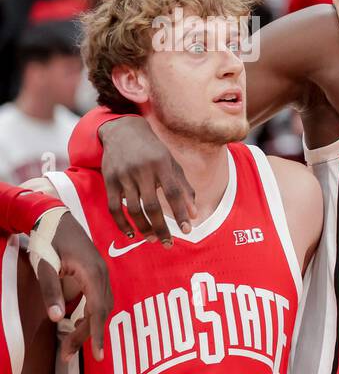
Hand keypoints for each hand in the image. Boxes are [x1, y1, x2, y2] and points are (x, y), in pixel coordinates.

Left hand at [44, 214, 111, 361]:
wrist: (56, 218)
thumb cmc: (49, 240)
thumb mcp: (44, 265)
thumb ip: (50, 290)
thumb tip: (57, 319)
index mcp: (93, 274)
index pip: (98, 311)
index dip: (96, 334)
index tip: (96, 355)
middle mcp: (103, 276)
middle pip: (101, 312)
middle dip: (87, 336)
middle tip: (67, 355)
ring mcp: (103, 274)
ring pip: (102, 307)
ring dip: (90, 327)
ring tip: (72, 344)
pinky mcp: (98, 274)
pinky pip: (101, 299)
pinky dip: (92, 315)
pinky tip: (80, 323)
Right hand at [100, 115, 196, 242]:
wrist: (123, 130)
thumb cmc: (154, 151)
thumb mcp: (172, 164)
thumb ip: (184, 189)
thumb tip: (194, 215)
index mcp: (162, 164)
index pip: (173, 193)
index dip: (180, 213)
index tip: (187, 230)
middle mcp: (142, 170)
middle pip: (153, 206)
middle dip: (162, 228)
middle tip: (168, 244)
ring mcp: (123, 175)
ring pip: (133, 209)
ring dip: (143, 228)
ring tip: (153, 239)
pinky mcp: (109, 180)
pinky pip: (114, 207)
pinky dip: (122, 223)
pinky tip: (131, 233)